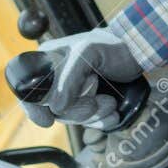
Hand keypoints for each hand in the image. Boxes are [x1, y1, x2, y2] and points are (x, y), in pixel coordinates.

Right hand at [20, 27, 143, 130]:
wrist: (139, 52)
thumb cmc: (113, 45)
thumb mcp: (87, 53)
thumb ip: (68, 78)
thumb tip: (56, 107)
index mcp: (48, 60)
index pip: (28, 90)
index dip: (34, 107)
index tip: (47, 121)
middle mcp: (57, 77)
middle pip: (52, 109)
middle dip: (77, 111)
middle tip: (97, 103)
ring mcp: (72, 91)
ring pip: (70, 117)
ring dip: (93, 116)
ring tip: (110, 104)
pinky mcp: (86, 101)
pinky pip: (85, 121)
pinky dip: (99, 122)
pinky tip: (112, 114)